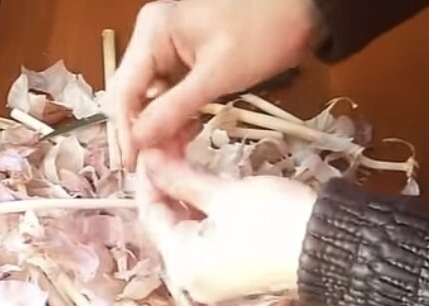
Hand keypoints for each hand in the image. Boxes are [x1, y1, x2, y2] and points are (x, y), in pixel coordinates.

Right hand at [110, 0, 322, 166]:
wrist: (303, 12)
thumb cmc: (263, 33)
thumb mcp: (217, 75)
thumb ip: (173, 109)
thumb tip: (140, 142)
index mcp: (152, 32)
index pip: (124, 89)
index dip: (125, 130)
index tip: (131, 164)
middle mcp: (151, 37)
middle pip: (132, 94)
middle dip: (140, 131)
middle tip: (147, 167)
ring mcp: (166, 48)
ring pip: (150, 98)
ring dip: (158, 128)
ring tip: (167, 159)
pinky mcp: (184, 60)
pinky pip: (169, 95)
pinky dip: (175, 118)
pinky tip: (181, 141)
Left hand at [136, 151, 317, 303]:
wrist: (335, 248)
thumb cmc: (274, 220)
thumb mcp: (224, 194)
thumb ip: (181, 178)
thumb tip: (149, 160)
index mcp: (181, 265)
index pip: (150, 215)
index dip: (148, 177)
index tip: (151, 146)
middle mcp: (192, 278)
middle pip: (167, 223)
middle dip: (167, 183)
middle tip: (170, 144)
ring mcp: (215, 278)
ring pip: (188, 229)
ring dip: (186, 193)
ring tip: (187, 155)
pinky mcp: (237, 272)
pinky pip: (208, 238)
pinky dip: (205, 211)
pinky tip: (206, 183)